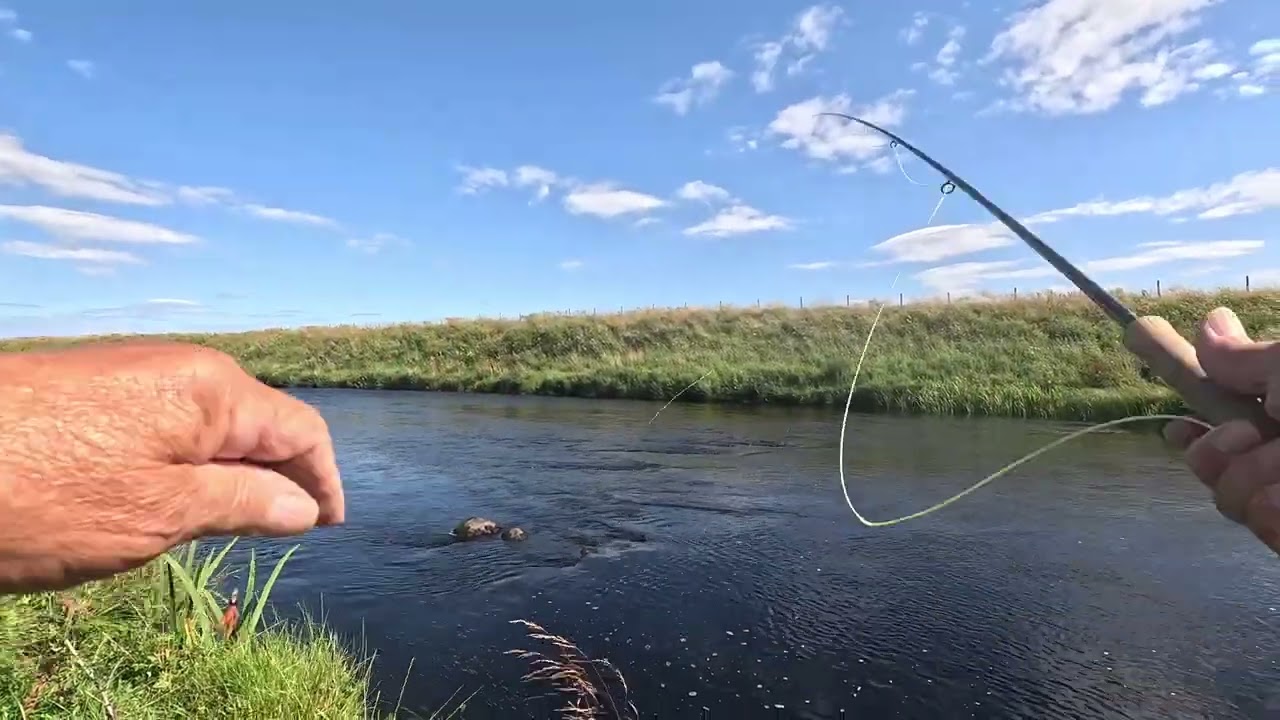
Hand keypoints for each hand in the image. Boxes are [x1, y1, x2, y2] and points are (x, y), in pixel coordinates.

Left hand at [0, 341, 344, 592]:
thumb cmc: (44, 494)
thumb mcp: (160, 514)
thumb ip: (243, 504)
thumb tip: (303, 506)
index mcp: (212, 389)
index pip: (301, 429)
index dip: (325, 479)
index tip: (331, 523)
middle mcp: (181, 367)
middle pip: (258, 421)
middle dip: (279, 474)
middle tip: (284, 531)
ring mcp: (133, 372)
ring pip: (209, 423)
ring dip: (230, 471)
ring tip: (228, 523)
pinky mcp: (93, 388)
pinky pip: (166, 421)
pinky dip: (186, 461)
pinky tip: (168, 498)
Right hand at [1163, 307, 1279, 553]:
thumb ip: (1248, 357)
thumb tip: (1209, 322)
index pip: (1225, 418)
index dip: (1192, 421)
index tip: (1174, 426)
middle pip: (1212, 464)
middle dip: (1218, 451)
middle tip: (1253, 437)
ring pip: (1229, 496)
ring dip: (1256, 477)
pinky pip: (1260, 525)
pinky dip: (1274, 511)